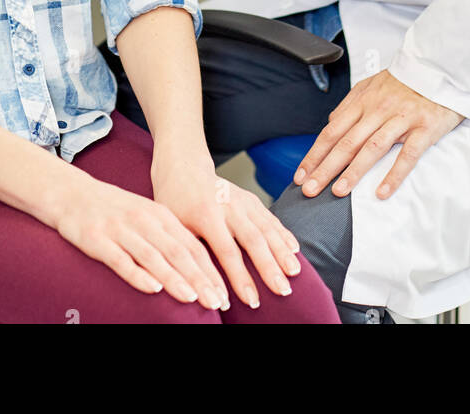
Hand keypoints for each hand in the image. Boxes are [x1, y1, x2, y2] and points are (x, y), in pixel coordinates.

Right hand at [54, 168, 232, 309]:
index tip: (224, 293)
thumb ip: (168, 237)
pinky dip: (137, 274)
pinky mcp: (97, 239)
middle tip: (217, 302)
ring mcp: (121, 230)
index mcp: (159, 215)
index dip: (209, 270)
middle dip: (200, 279)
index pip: (191, 246)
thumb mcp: (145, 216)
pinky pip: (120, 259)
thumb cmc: (113, 210)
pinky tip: (152, 288)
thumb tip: (197, 267)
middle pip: (177, 253)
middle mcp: (144, 221)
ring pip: (153, 257)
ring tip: (193, 297)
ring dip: (175, 278)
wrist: (71, 193)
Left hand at [150, 152, 301, 309]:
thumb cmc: (175, 205)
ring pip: (267, 228)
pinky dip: (283, 233)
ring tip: (295, 273)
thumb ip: (191, 255)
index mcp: (206, 215)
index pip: (228, 252)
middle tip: (284, 291)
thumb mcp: (175, 228)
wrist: (184, 169)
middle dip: (270, 267)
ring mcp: (242, 200)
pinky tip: (295, 249)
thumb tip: (205, 291)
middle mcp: (228, 206)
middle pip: (254, 240)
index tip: (252, 301)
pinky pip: (270, 218)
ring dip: (282, 251)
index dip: (241, 278)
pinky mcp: (251, 198)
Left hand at [293, 69, 464, 201]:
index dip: (314, 154)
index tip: (301, 175)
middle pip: (346, 142)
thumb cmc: (404, 81)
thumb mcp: (371, 85)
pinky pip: (407, 155)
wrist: (439, 68)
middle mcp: (378, 110)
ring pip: (372, 148)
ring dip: (353, 172)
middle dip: (325, 168)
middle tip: (310, 189)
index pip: (332, 131)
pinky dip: (394, 174)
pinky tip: (382, 192)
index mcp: (363, 101)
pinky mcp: (424, 128)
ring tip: (339, 192)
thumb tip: (331, 123)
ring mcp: (401, 119)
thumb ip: (350, 105)